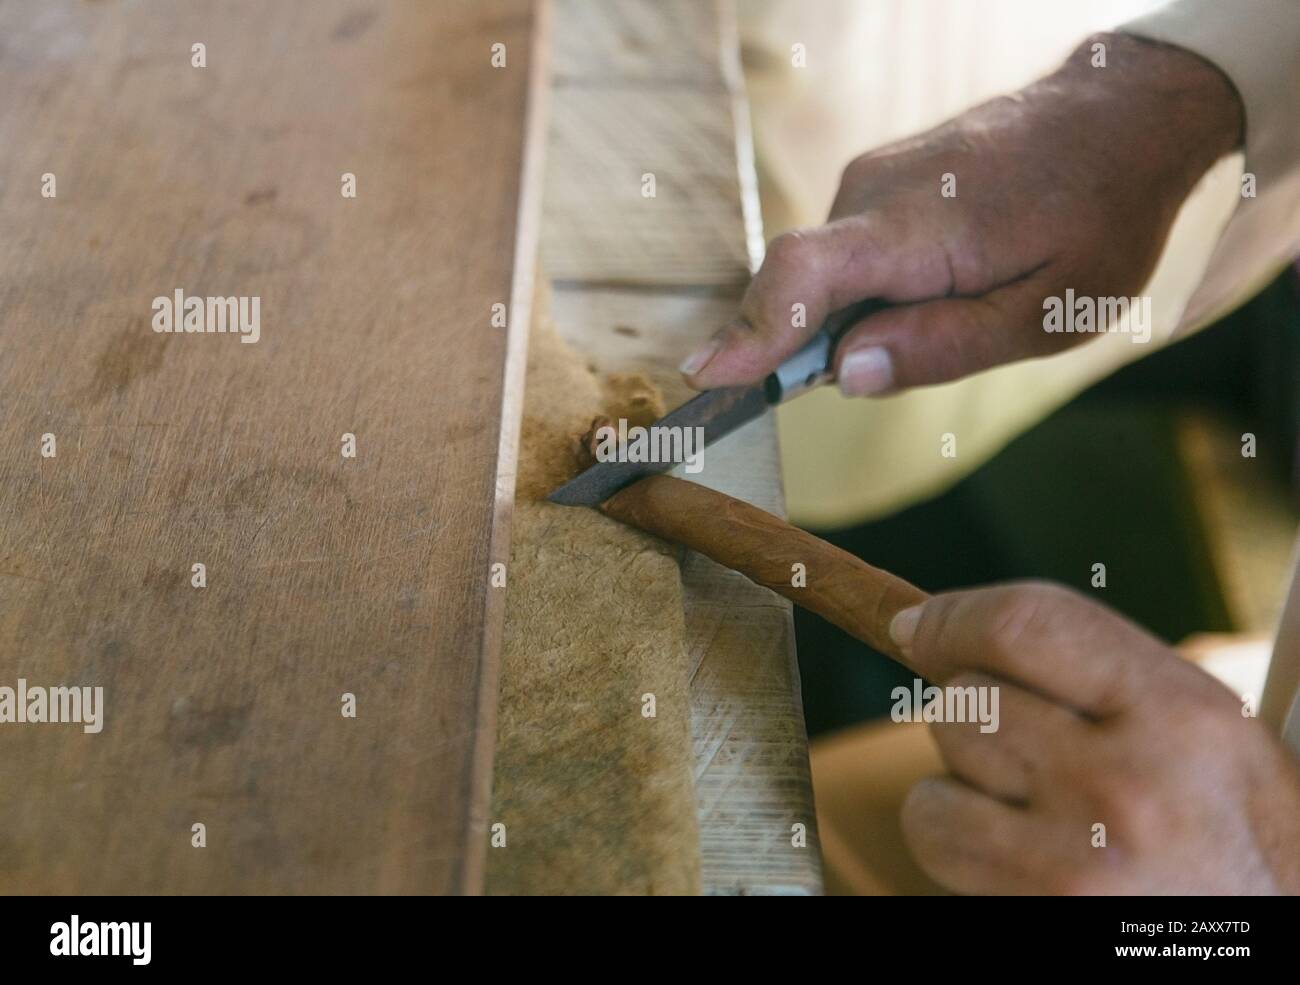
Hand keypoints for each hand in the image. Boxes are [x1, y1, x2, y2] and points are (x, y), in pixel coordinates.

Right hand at [680, 34, 1242, 395]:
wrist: (1120, 117)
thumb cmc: (1098, 219)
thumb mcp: (1048, 313)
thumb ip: (944, 346)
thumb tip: (848, 374)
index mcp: (921, 226)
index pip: (806, 273)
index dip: (752, 331)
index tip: (707, 377)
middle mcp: (875, 193)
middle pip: (801, 286)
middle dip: (815, 347)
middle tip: (898, 361)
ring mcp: (870, 180)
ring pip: (826, 276)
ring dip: (857, 318)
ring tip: (958, 307)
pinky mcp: (875, 184)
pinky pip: (845, 255)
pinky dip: (867, 290)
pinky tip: (939, 286)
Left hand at [887, 583, 1299, 894]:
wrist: (1276, 933)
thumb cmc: (1225, 823)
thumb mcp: (1201, 724)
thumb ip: (1094, 669)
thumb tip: (931, 630)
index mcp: (1180, 712)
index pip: (1023, 623)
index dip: (949, 618)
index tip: (914, 627)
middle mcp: (1129, 783)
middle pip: (965, 699)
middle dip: (975, 714)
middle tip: (1031, 750)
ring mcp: (1081, 861)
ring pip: (939, 771)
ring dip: (963, 782)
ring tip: (1034, 807)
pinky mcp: (1040, 910)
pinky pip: (935, 836)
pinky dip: (952, 838)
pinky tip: (1015, 851)